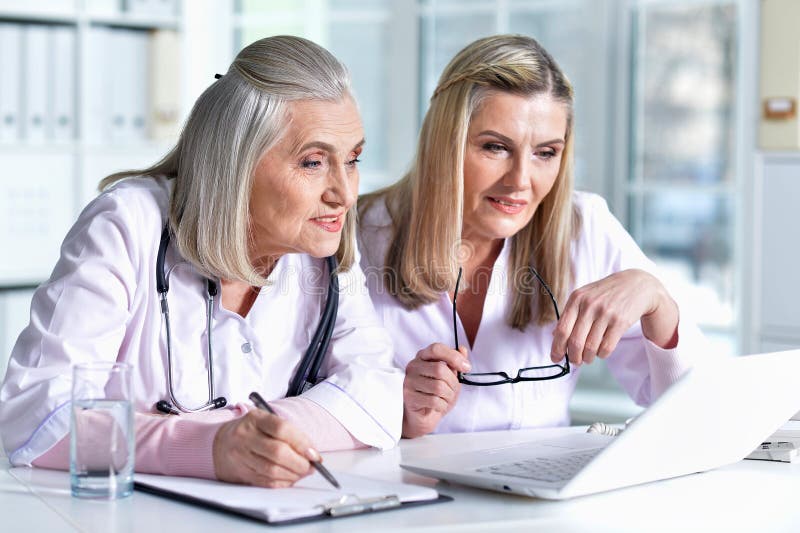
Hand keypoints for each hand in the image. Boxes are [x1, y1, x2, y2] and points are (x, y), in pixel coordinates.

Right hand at [213, 409, 318, 487]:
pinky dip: (282, 482)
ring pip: (272, 470)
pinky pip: (266, 482)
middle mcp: (245, 436)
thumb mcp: (266, 421)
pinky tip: (289, 478)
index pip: (282, 428)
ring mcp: (241, 455)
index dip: (302, 442)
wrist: (220, 444)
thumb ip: (288, 433)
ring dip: (293, 475)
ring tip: (302, 472)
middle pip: (278, 452)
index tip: (314, 453)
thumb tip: (311, 453)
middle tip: (311, 466)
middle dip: (300, 463)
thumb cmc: (250, 431)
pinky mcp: (240, 472)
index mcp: (255, 419)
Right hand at [402, 343, 470, 437]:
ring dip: (448, 396)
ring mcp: (409, 381)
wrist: (423, 416)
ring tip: (445, 399)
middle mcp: (413, 366)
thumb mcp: (450, 377)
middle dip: (453, 383)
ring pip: (438, 387)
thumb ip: (455, 363)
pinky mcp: (409, 396)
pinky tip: (438, 406)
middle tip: (453, 391)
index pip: (436, 349)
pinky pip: (434, 400)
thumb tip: (463, 349)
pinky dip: (442, 405)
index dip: (453, 356)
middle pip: (440, 369)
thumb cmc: (436, 394)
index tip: (466, 367)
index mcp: (423, 357)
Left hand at [550, 269, 678, 365]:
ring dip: (587, 358)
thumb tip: (554, 336)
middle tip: (575, 361)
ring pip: (590, 347)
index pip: (562, 330)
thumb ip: (570, 315)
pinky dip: (601, 355)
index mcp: (576, 299)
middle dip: (573, 357)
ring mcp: (606, 313)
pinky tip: (601, 351)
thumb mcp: (584, 297)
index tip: (556, 358)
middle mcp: (589, 305)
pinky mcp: (620, 322)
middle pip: (575, 342)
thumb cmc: (605, 293)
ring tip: (588, 358)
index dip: (557, 348)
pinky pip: (606, 347)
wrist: (635, 284)